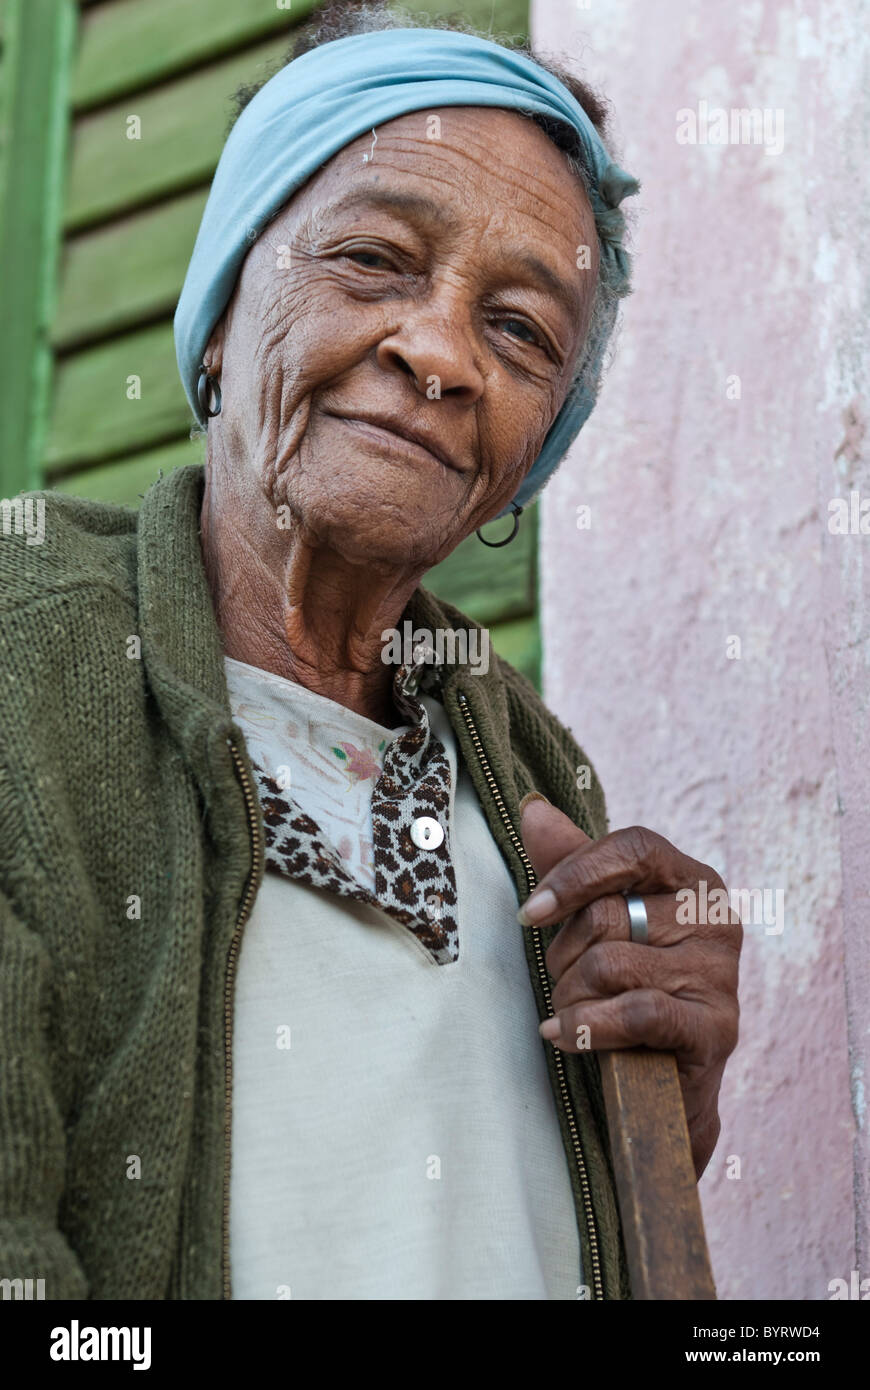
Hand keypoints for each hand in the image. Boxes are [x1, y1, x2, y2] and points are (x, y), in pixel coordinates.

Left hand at [519, 798, 741, 1177]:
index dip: (574, 874)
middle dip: (563, 956)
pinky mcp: (716, 1028)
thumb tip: (533, 808)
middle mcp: (718, 920)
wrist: (662, 1091)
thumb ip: (573, 865)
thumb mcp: (601, 924)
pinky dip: (586, 1026)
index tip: (529, 914)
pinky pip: (633, 1011)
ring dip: (571, 997)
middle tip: (561, 983)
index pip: (634, 847)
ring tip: (572, 1013)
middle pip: (609, 913)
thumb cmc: (627, 991)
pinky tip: (566, 1036)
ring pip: (609, 964)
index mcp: (695, 882)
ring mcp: (721, 975)